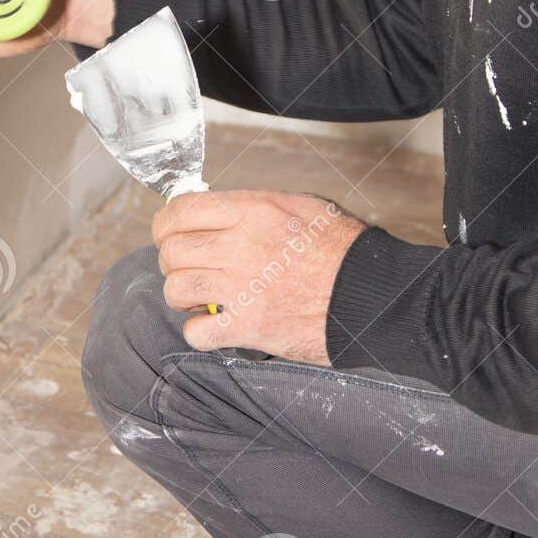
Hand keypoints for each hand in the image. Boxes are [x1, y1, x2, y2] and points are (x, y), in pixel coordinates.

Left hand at [151, 190, 366, 364]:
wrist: (372, 294)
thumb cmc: (343, 250)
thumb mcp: (300, 206)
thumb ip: (254, 207)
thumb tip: (216, 211)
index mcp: (253, 211)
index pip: (181, 210)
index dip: (166, 224)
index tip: (168, 233)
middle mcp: (241, 246)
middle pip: (172, 251)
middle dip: (172, 260)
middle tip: (187, 267)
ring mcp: (242, 289)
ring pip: (176, 289)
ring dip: (182, 295)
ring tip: (200, 297)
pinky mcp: (249, 327)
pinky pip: (196, 332)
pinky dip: (199, 331)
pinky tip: (215, 325)